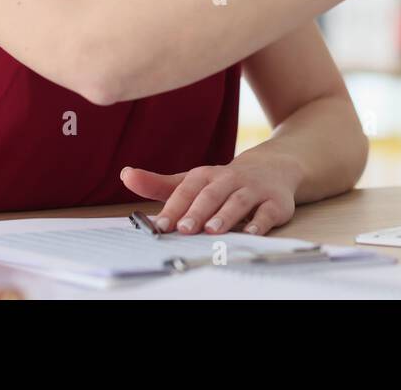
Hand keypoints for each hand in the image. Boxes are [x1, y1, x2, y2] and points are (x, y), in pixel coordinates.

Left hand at [119, 150, 303, 235]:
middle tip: (183, 229)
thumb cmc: (224, 182)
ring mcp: (254, 190)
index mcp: (207, 175)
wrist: (273, 168)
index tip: (159, 226)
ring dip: (226, 215)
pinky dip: (259, 222)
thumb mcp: (193, 181)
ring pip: (239, 201)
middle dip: (198, 211)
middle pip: (212, 193)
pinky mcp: (275, 202)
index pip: (187, 188)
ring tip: (212, 230)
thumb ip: (159, 184)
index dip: (173, 206)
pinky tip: (250, 233)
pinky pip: (268, 212)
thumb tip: (125, 175)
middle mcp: (230, 179)